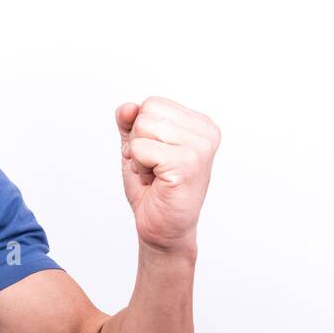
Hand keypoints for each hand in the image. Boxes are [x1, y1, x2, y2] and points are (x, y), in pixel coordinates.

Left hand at [115, 97, 219, 254]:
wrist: (163, 229)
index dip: (141, 131)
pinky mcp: (186, 164)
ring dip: (139, 155)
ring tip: (156, 174)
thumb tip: (127, 107)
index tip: (155, 156)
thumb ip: (130, 123)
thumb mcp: (137, 147)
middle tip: (154, 168)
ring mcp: (199, 147)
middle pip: (146, 112)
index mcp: (200, 124)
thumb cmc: (154, 189)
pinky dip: (139, 166)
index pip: (152, 103)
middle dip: (139, 142)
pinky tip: (156, 181)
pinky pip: (140, 148)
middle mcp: (206, 132)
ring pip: (142, 127)